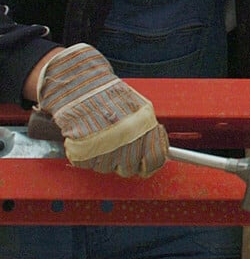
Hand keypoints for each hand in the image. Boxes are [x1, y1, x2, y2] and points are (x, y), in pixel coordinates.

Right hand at [36, 43, 168, 176]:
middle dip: (125, 160)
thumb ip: (148, 130)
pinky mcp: (83, 156)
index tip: (145, 162)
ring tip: (101, 137)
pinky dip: (87, 155)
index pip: (154, 161)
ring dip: (105, 157)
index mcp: (144, 132)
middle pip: (129, 169)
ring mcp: (104, 153)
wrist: (83, 89)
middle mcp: (126, 145)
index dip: (150, 163)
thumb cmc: (110, 96)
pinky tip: (89, 138)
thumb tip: (157, 146)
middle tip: (118, 145)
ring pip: (107, 168)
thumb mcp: (140, 109)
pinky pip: (88, 164)